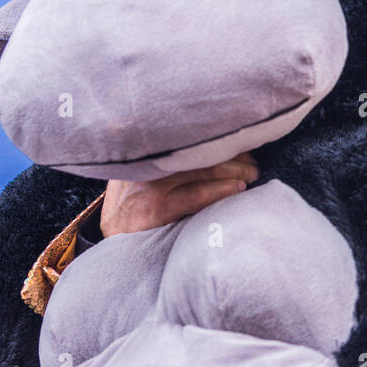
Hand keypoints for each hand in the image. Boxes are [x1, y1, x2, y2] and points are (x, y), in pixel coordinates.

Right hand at [98, 152, 258, 237]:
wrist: (113, 231)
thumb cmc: (134, 196)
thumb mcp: (145, 166)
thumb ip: (170, 155)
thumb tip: (216, 146)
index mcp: (148, 147)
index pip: (193, 136)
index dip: (221, 139)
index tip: (242, 143)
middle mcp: (148, 160)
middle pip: (201, 150)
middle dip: (234, 156)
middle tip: (253, 164)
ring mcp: (150, 184)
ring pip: (204, 170)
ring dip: (235, 172)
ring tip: (251, 175)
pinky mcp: (156, 207)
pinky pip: (195, 195)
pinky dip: (220, 190)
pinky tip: (237, 189)